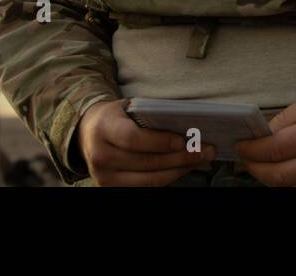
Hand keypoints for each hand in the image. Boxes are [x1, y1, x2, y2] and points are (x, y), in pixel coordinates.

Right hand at [75, 100, 217, 186]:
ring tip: (201, 160)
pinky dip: (168, 178)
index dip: (160, 141)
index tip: (183, 140)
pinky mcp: (111, 188)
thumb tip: (188, 123)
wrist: (89, 132)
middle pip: (146, 162)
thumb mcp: (128, 107)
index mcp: (104, 128)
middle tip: (206, 150)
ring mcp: (104, 177)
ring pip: (150, 179)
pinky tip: (183, 168)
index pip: (133, 139)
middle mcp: (101, 156)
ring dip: (179, 170)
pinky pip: (147, 187)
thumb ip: (151, 115)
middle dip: (181, 157)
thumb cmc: (117, 117)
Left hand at [232, 77, 295, 186]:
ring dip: (274, 178)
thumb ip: (288, 117)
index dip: (252, 151)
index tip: (241, 146)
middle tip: (246, 160)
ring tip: (266, 164)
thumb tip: (264, 133)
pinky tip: (291, 169)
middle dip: (256, 169)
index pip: (275, 149)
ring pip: (293, 187)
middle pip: (279, 176)